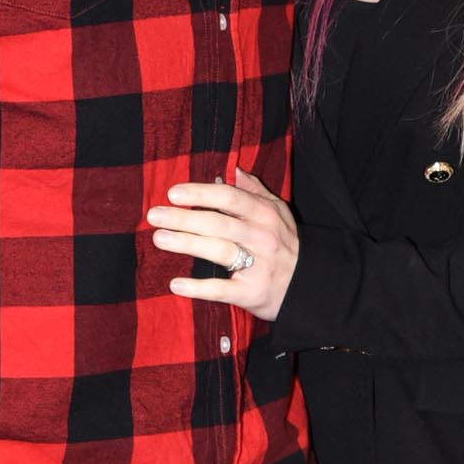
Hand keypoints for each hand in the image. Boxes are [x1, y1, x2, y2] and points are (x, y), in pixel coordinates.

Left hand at [147, 168, 298, 323]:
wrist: (309, 286)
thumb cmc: (286, 245)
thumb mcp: (279, 213)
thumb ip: (256, 192)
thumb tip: (235, 171)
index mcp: (265, 214)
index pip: (229, 198)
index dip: (200, 194)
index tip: (173, 193)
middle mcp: (262, 237)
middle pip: (217, 223)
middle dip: (183, 218)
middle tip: (154, 215)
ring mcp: (258, 266)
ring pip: (218, 251)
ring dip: (185, 244)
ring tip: (158, 238)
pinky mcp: (252, 293)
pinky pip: (222, 289)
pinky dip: (198, 288)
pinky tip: (176, 284)